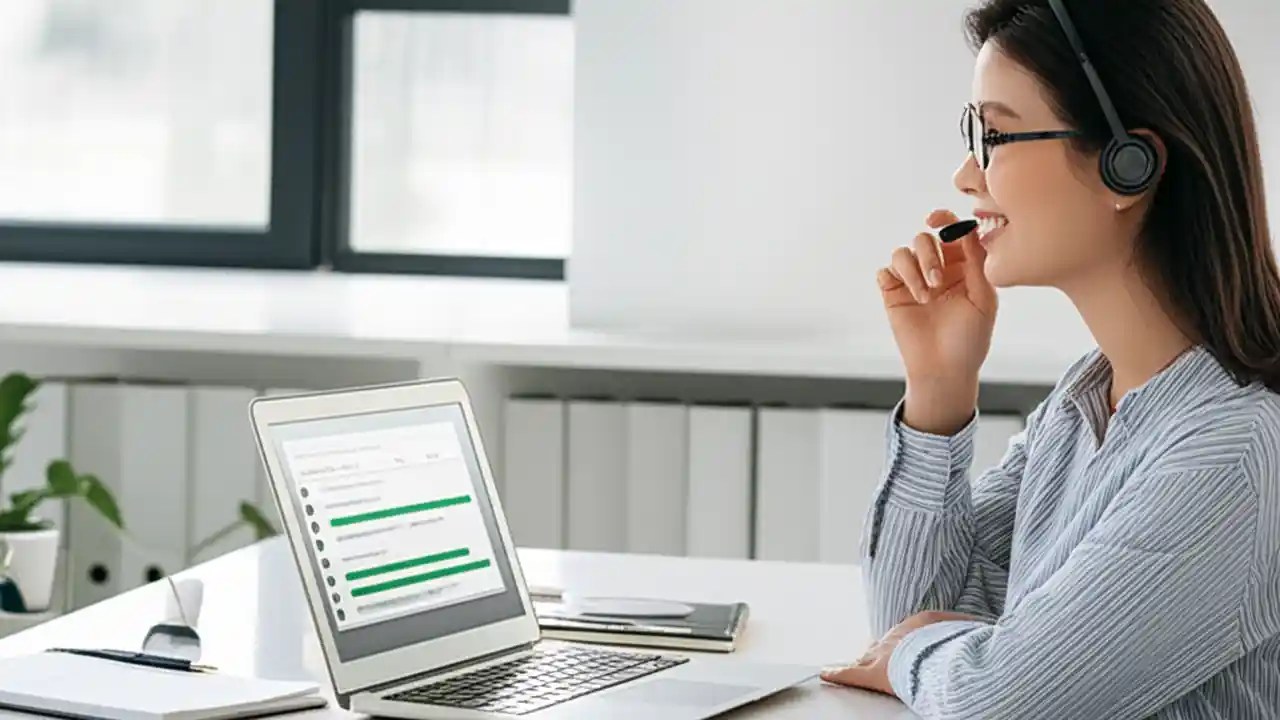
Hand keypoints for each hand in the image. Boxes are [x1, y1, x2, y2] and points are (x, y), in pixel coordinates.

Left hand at [820, 610, 989, 695]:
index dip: (910, 641)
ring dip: (865, 661)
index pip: (911, 632)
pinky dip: (837, 673)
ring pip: (868, 656)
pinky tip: (826, 673)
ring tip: (856, 664)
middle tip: (880, 653)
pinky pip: (849, 673)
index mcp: (922, 624)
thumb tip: (991, 628)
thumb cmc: (960, 648)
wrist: (942, 659)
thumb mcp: (973, 633)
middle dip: (885, 649)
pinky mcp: (872, 674)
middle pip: (887, 643)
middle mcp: (898, 635)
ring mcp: (883, 653)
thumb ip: (975, 630)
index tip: (913, 645)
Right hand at [879, 210, 997, 385]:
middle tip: (937, 282)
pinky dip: (895, 276)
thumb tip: (968, 229)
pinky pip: (885, 271)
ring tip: (925, 296)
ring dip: (914, 269)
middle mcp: (937, 269)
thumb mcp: (984, 299)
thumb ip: (977, 263)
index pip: (951, 232)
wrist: (944, 369)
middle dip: (929, 256)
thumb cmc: (969, 339)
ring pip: (902, 252)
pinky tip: (911, 296)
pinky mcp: (893, 294)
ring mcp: (913, 281)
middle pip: (924, 239)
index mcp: (962, 267)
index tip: (936, 220)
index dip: (944, 219)